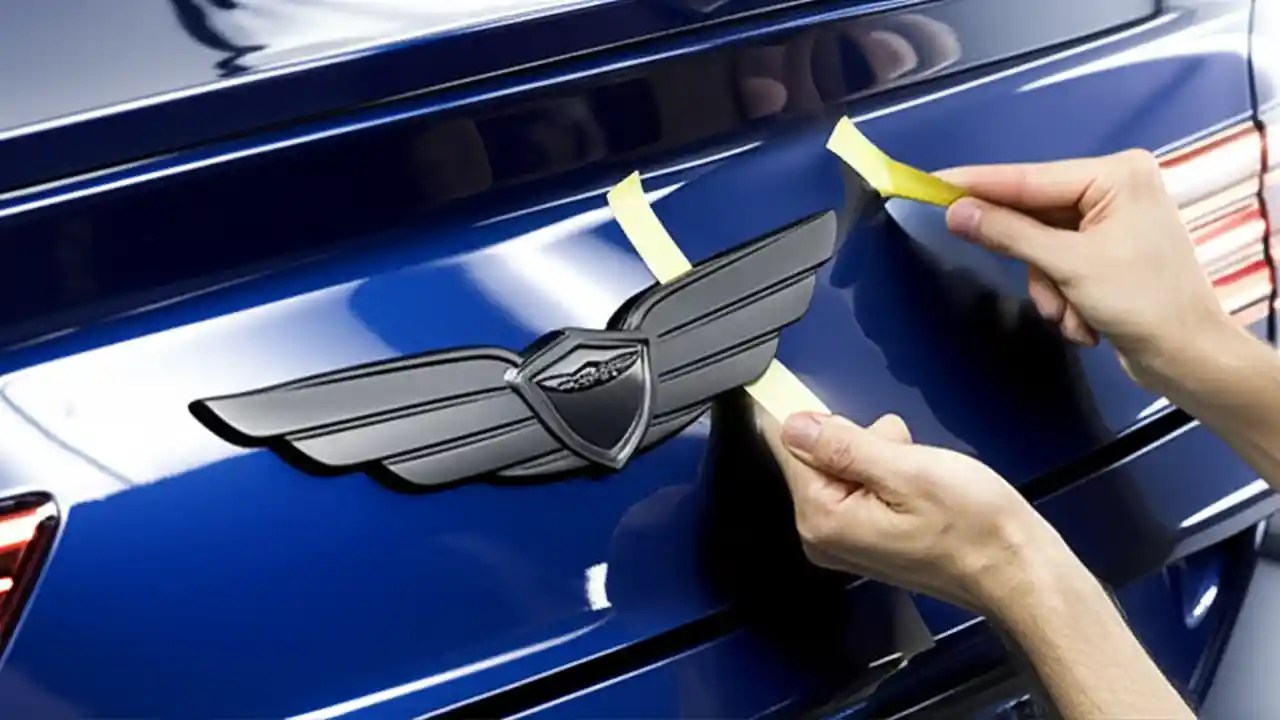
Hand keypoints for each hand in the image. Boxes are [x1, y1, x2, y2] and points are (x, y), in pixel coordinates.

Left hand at [765, 410, 1076, 615]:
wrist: (1016, 570)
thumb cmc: (975, 531)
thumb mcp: (906, 470)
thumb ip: (842, 445)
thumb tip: (794, 425)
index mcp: (824, 519)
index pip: (787, 447)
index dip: (806, 413)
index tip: (813, 395)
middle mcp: (824, 535)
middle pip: (813, 456)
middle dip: (856, 439)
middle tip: (899, 450)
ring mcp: (844, 539)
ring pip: (840, 466)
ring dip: (876, 453)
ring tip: (918, 471)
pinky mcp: (865, 538)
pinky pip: (858, 486)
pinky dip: (885, 473)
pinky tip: (918, 482)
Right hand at [939, 150, 1229, 388]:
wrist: (1188, 356)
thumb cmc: (1142, 302)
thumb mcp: (1068, 265)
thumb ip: (1008, 234)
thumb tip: (956, 212)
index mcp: (1116, 174)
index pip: (1029, 178)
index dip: (978, 184)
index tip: (933, 183)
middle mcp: (1115, 188)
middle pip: (1035, 215)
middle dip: (1034, 263)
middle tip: (1034, 284)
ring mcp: (1112, 219)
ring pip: (1041, 246)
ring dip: (1049, 288)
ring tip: (1071, 315)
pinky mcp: (1108, 250)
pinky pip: (1058, 263)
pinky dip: (1063, 295)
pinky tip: (1085, 321)